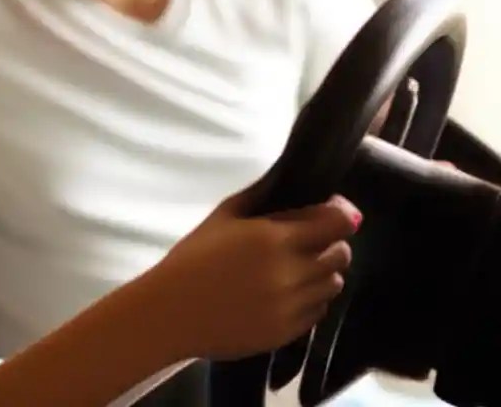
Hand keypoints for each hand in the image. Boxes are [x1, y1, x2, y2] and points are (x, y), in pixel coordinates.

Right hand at [149, 187, 361, 360]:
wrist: (170, 312)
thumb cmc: (191, 259)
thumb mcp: (222, 217)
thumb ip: (260, 196)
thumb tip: (289, 179)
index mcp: (274, 239)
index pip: (338, 222)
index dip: (341, 213)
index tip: (330, 210)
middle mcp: (290, 273)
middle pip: (341, 254)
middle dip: (331, 243)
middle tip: (308, 241)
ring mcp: (291, 306)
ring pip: (334, 284)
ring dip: (321, 273)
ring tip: (296, 270)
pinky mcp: (287, 332)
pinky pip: (318, 311)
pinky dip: (309, 300)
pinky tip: (284, 294)